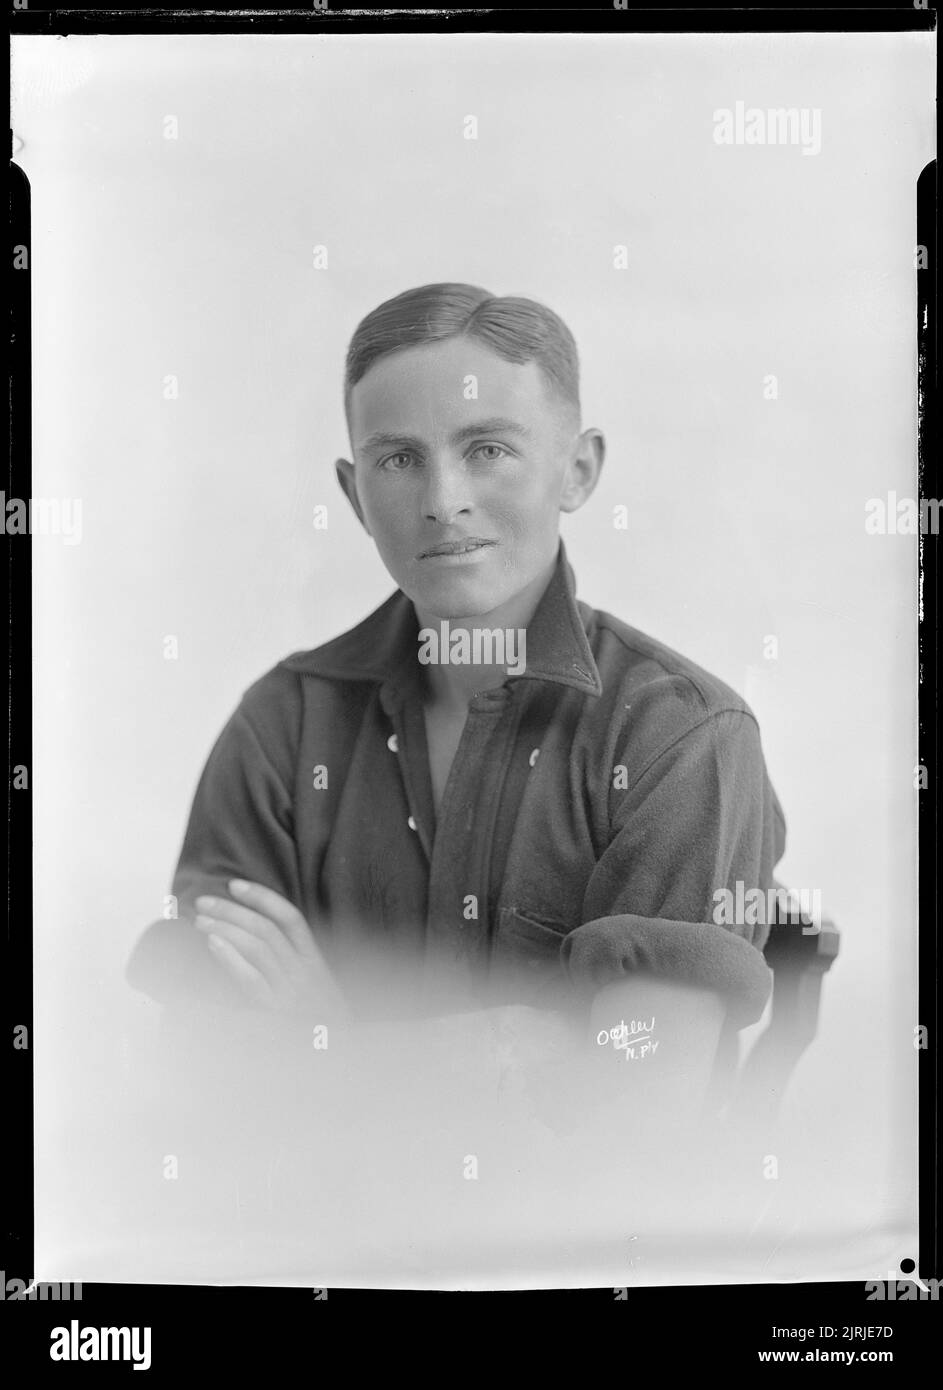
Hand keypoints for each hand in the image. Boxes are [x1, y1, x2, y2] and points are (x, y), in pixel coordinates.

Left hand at [194, 879, 348, 1019]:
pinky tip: (212, 944)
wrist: (343, 1066)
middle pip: (267, 929)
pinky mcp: (278, 1015)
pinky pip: (253, 980)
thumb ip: (296, 972)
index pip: (290, 919)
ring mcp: (292, 993)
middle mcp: (305, 974)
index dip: (262, 897)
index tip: (234, 884)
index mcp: (316, 964)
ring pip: (258, 947)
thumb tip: (257, 948)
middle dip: (233, 910)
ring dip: (226, 928)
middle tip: (203, 901)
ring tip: (200, 920)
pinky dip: (231, 958)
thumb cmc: (325, 1034)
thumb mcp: (318, 996)